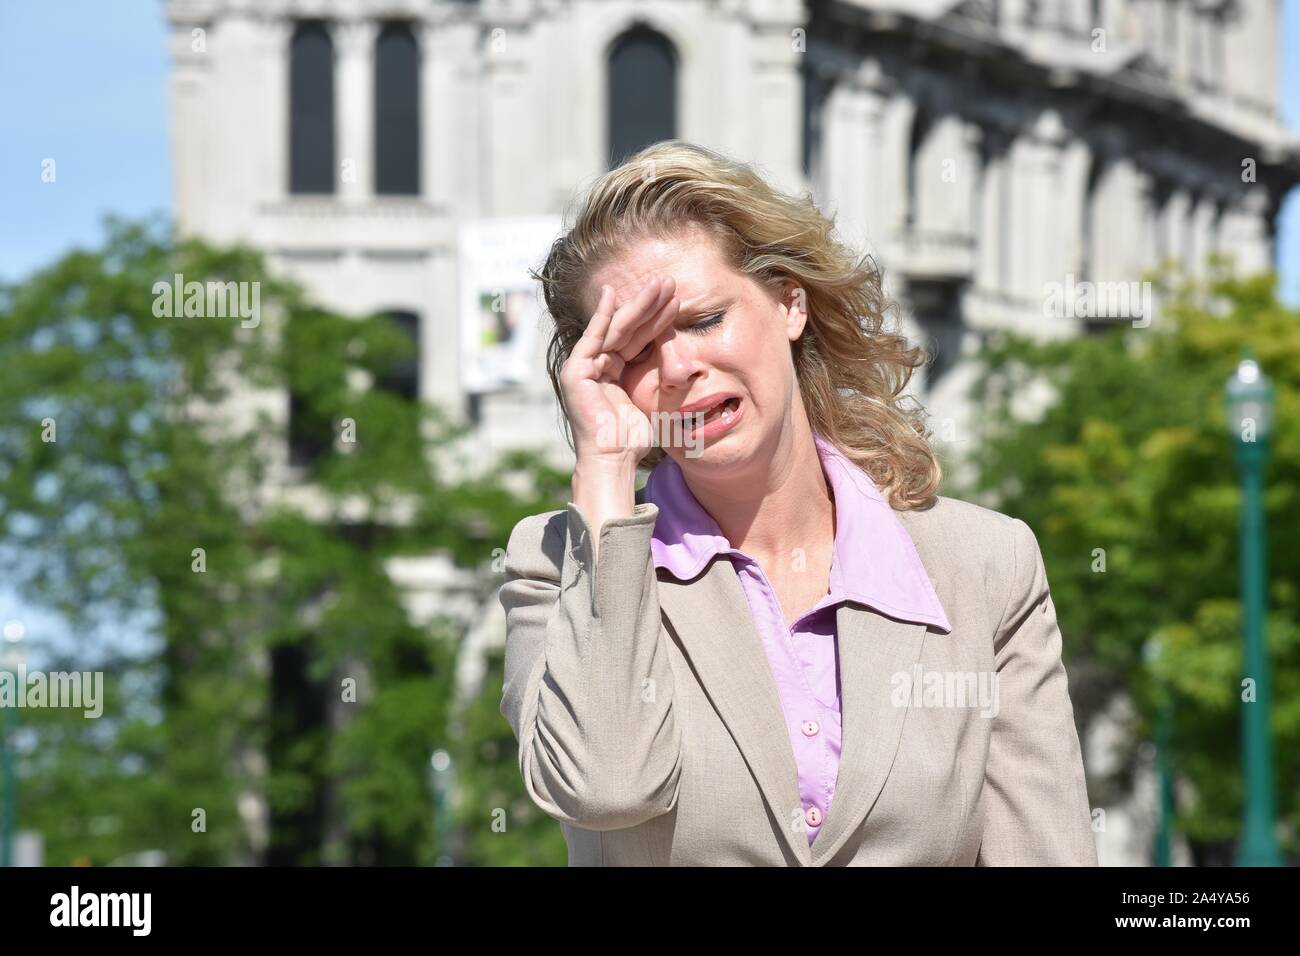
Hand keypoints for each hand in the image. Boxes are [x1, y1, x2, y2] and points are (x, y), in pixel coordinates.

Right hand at [559, 275, 678, 468]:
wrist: (614, 459)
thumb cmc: (634, 440)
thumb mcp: (653, 401)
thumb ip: (659, 381)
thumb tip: (686, 369)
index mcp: (616, 373)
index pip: (639, 339)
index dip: (658, 320)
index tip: (678, 302)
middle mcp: (599, 366)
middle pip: (628, 329)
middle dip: (649, 305)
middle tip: (669, 282)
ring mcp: (585, 368)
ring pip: (615, 329)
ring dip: (637, 305)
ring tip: (659, 284)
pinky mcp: (576, 372)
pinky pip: (592, 338)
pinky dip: (601, 315)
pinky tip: (612, 293)